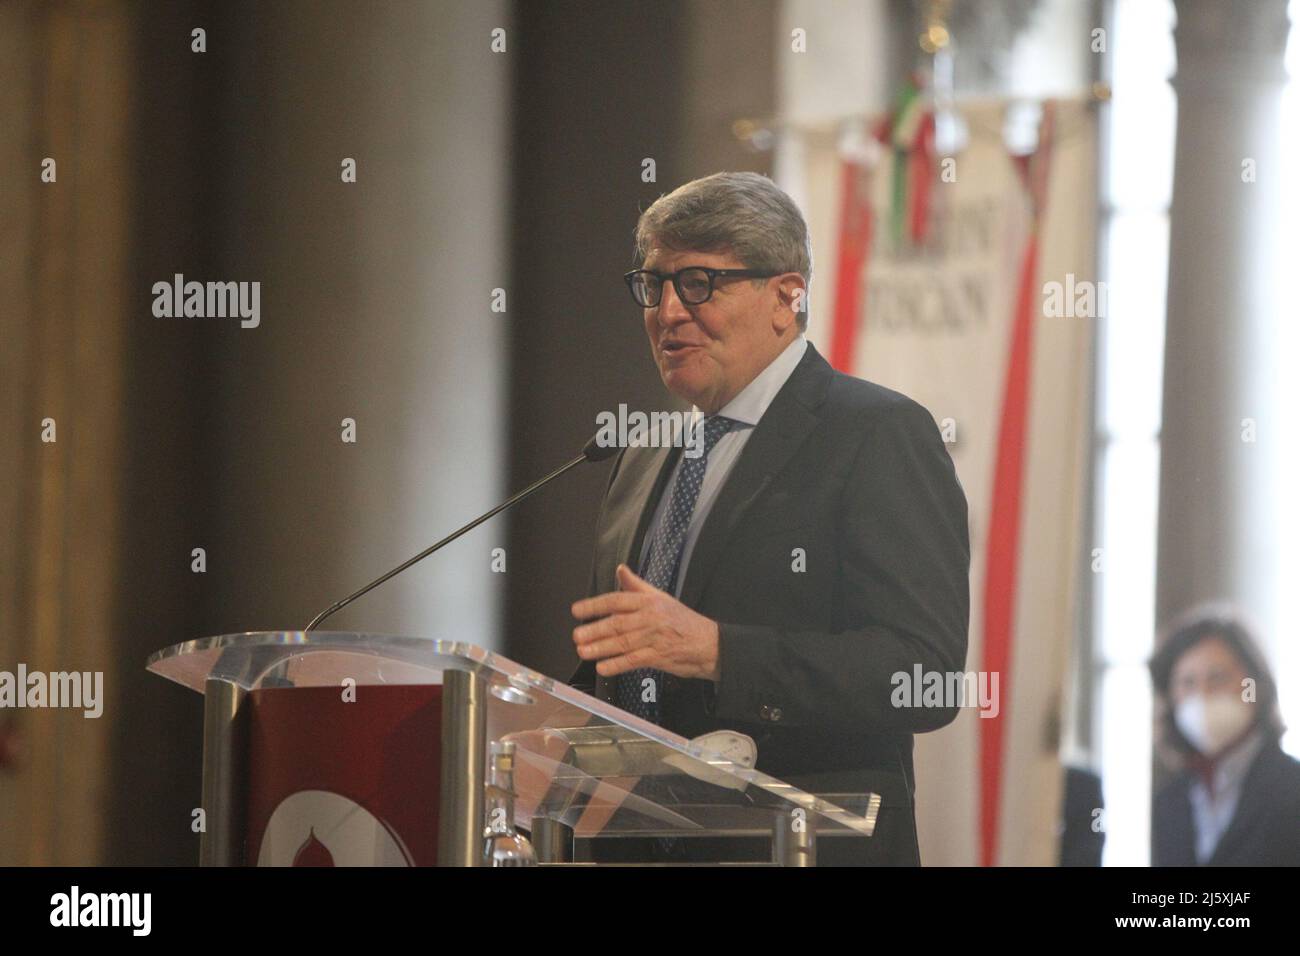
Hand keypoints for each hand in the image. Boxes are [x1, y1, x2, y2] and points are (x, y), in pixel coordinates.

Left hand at [571, 564, 720, 681]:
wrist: (709, 644)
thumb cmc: (683, 621)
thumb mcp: (660, 597)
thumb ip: (636, 585)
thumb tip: (620, 570)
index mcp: (649, 601)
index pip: (617, 600)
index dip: (595, 605)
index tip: (577, 611)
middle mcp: (651, 618)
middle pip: (617, 623)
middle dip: (594, 630)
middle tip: (577, 636)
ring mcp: (655, 638)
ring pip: (622, 642)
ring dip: (600, 648)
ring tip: (583, 651)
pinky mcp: (659, 656)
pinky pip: (633, 660)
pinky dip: (616, 665)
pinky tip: (603, 667)